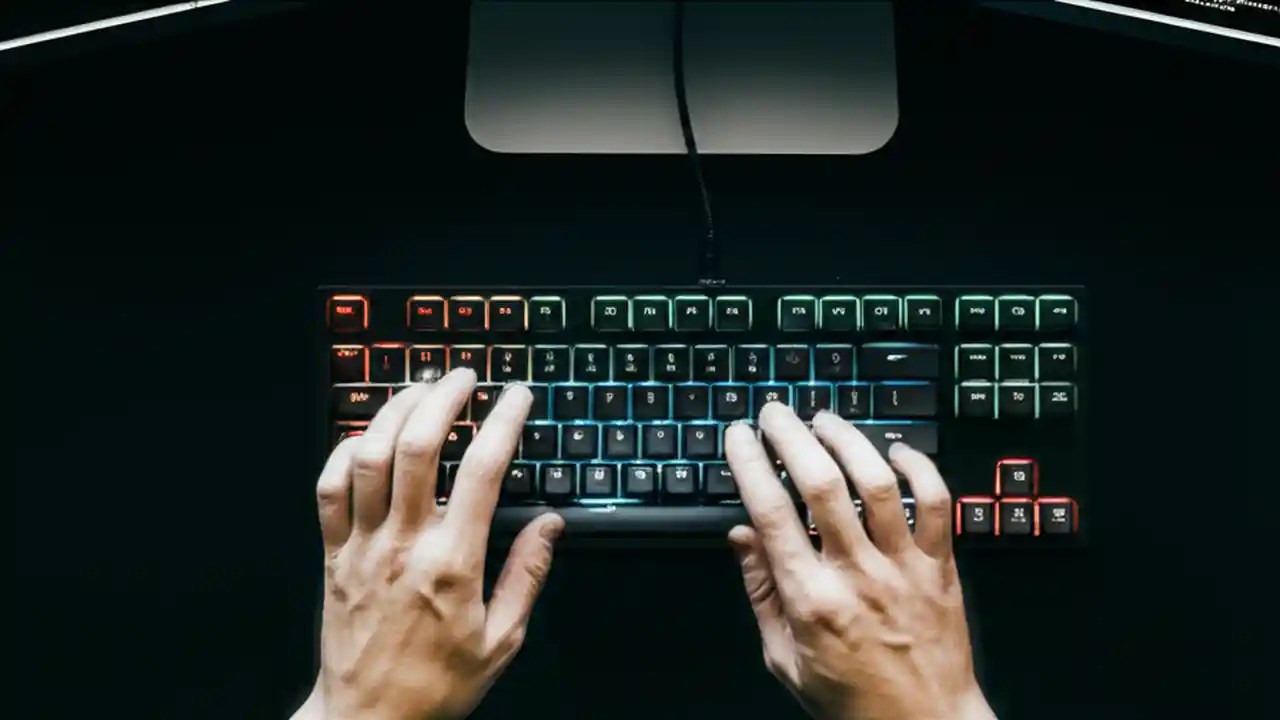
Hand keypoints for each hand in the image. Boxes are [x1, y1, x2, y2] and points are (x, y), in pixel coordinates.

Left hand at [301, 369, 563, 719]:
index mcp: (453, 564)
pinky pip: (327, 489)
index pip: (484, 471)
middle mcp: (404, 544)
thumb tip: (551, 526)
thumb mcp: (502, 639)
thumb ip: (528, 575)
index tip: (516, 397)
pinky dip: (344, 452)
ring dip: (396, 411)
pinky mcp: (332, 554)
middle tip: (464, 377)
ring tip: (420, 390)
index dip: (504, 422)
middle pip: (419, 447)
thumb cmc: (435, 685)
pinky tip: (366, 435)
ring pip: (370, 457)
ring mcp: (362, 546)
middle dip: (444, 398)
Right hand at [724, 404, 995, 719]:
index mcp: (811, 601)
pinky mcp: (940, 567)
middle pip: (821, 484)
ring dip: (848, 440)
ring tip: (824, 419)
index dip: (750, 465)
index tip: (739, 438)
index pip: (772, 513)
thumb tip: (741, 537)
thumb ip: (761, 592)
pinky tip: (895, 450)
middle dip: (791, 437)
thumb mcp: (784, 658)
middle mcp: (857, 576)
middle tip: (775, 413)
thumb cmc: (852, 701)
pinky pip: (936, 503)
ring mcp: (903, 567)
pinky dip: (918, 467)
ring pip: (877, 483)